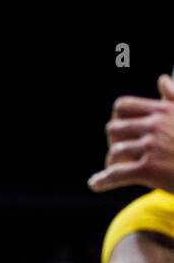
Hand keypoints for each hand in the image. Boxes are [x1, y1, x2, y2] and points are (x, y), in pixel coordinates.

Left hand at [89, 74, 173, 192]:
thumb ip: (173, 97)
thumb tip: (161, 79)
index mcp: (163, 111)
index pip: (122, 106)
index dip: (117, 117)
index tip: (120, 129)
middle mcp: (154, 126)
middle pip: (114, 129)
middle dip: (114, 140)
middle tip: (118, 152)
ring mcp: (151, 147)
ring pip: (115, 152)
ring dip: (112, 162)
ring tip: (113, 169)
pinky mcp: (149, 169)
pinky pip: (116, 173)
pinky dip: (103, 180)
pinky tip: (95, 184)